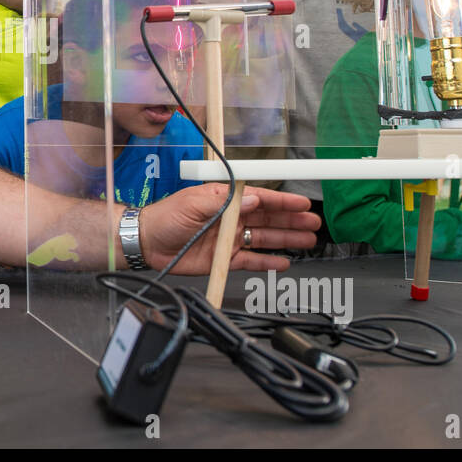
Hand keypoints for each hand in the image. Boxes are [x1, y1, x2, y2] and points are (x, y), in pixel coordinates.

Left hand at [139, 184, 319, 274]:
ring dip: (286, 239)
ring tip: (307, 241)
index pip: (260, 198)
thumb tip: (253, 198)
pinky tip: (283, 262)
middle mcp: (231, 218)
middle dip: (292, 221)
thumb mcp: (194, 203)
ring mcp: (230, 238)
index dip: (283, 202)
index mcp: (226, 199)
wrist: (147, 242)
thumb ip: (226, 202)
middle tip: (313, 224)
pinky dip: (268, 262)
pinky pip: (251, 260)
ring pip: (265, 238)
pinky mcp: (224, 258)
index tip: (303, 204)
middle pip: (269, 219)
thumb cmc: (166, 217)